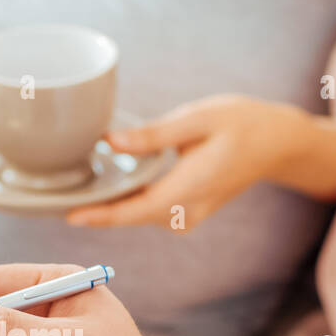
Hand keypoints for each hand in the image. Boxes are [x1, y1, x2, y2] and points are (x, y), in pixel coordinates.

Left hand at [66, 94, 335, 231]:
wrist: (280, 143)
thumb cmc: (243, 123)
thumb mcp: (199, 119)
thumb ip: (154, 135)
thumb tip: (110, 143)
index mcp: (187, 189)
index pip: (133, 211)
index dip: (99, 216)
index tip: (67, 215)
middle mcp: (185, 211)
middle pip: (130, 216)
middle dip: (96, 208)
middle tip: (55, 195)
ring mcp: (188, 216)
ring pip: (139, 213)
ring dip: (110, 203)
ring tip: (74, 187)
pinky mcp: (188, 210)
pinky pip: (150, 209)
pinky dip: (128, 198)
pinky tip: (108, 181)